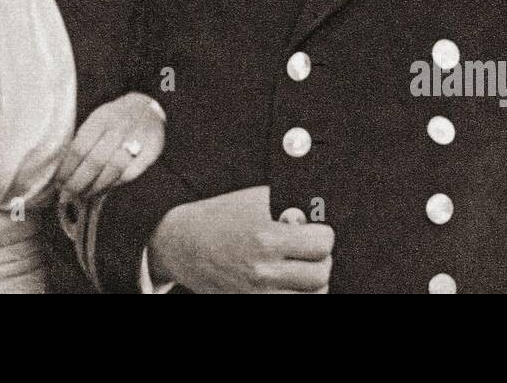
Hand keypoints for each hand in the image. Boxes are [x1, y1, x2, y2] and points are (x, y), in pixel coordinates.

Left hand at [56, 92, 164, 200]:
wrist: (147, 108)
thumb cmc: (113, 119)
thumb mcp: (96, 120)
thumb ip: (82, 141)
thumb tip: (63, 171)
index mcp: (101, 119)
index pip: (80, 148)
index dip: (67, 169)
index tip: (58, 183)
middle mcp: (119, 127)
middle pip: (95, 161)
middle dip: (78, 182)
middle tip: (66, 196)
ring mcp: (137, 139)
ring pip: (113, 170)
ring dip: (95, 187)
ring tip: (82, 195)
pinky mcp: (151, 151)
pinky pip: (130, 174)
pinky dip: (114, 184)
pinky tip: (102, 189)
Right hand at [147, 186, 334, 292]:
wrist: (182, 244)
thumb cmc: (217, 218)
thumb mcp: (254, 200)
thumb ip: (289, 206)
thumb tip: (317, 216)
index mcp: (265, 239)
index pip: (322, 244)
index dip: (324, 235)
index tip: (318, 233)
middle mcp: (263, 271)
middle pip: (321, 275)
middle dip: (321, 260)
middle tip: (312, 252)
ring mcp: (256, 294)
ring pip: (311, 298)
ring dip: (311, 284)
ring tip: (300, 269)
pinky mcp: (249, 304)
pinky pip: (291, 307)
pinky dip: (295, 296)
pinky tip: (288, 285)